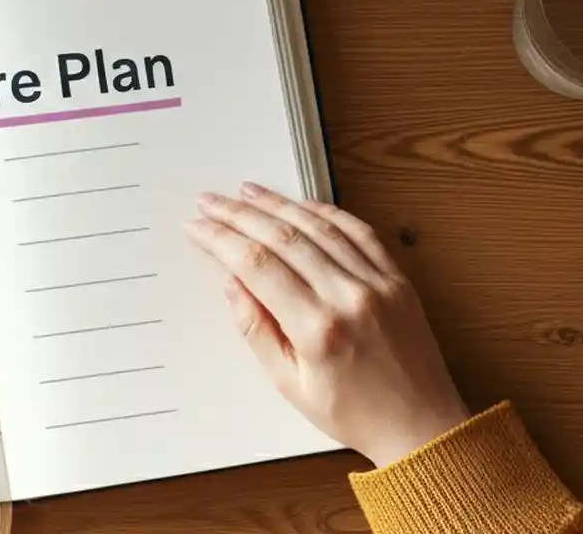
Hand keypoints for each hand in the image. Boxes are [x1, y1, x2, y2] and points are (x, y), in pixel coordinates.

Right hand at [184, 183, 469, 467]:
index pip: (257, 266)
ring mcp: (377, 283)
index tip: (197, 226)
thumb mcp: (289, 384)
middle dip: (239, 214)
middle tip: (210, 200)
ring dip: (278, 204)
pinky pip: (359, 232)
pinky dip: (326, 212)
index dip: (221, 239)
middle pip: (283, 238)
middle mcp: (348, 297)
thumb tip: (232, 283)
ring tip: (247, 191)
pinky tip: (300, 204)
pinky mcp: (397, 278)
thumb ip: (256, 330)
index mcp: (317, 329)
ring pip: (319, 227)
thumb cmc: (353, 413)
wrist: (422, 426)